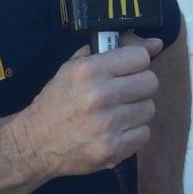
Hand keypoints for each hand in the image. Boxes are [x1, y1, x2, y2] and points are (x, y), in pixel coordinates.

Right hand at [12, 36, 163, 177]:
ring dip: (136, 110)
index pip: (140, 57)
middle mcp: (99, 96)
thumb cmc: (58, 100)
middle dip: (139, 86)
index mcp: (89, 71)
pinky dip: (133, 133)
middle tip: (123, 92)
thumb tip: (156, 44)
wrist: (36, 142)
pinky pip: (144, 134)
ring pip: (149, 108)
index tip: (126, 70)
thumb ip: (116, 49)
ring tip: (117, 113)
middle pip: (150, 82)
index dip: (135, 63)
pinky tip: (116, 131)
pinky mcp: (112, 150)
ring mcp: (107, 125)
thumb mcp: (76, 66)